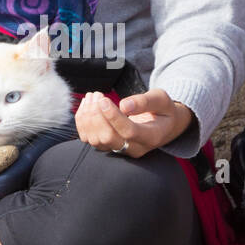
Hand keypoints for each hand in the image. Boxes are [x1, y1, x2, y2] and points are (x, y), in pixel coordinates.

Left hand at [75, 89, 194, 157]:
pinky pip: (88, 138)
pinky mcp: (107, 146)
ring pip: (96, 140)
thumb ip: (145, 102)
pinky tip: (86, 106)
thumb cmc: (162, 110)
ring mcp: (119, 149)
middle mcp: (134, 148)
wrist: (162, 125)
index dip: (113, 116)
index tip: (103, 100)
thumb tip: (124, 105)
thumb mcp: (161, 100)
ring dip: (88, 117)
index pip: (129, 131)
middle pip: (108, 137)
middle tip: (97, 95)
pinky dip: (82, 122)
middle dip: (97, 116)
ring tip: (92, 97)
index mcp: (152, 136)